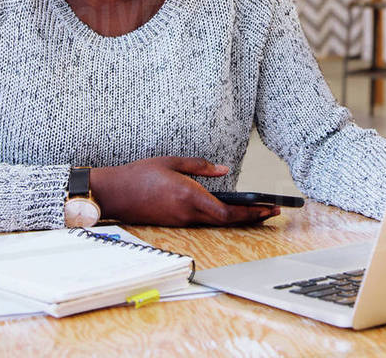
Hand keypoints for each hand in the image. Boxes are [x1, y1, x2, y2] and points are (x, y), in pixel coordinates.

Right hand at [89, 157, 279, 226]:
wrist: (113, 194)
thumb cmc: (139, 175)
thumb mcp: (172, 162)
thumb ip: (200, 167)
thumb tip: (224, 170)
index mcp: (190, 197)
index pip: (227, 213)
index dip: (251, 213)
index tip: (269, 208)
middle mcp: (187, 213)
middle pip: (226, 221)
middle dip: (252, 217)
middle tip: (272, 210)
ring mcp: (181, 221)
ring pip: (216, 223)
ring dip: (238, 218)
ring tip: (258, 210)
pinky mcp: (174, 222)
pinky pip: (203, 222)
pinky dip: (221, 218)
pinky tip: (230, 211)